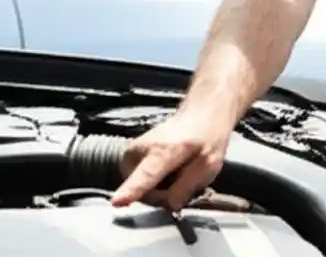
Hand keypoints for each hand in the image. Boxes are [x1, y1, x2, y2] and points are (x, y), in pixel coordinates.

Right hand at [110, 107, 232, 210]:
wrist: (198, 117)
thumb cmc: (205, 141)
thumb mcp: (208, 166)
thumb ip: (186, 188)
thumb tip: (168, 207)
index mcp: (165, 151)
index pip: (147, 175)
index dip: (132, 190)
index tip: (116, 202)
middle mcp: (141, 149)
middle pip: (143, 191)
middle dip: (161, 196)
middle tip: (181, 181)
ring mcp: (131, 151)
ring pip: (139, 189)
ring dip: (156, 190)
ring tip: (173, 173)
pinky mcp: (127, 156)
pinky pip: (137, 182)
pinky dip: (150, 183)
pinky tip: (163, 171)